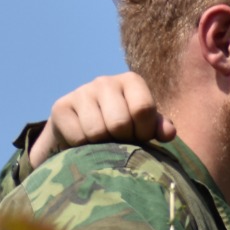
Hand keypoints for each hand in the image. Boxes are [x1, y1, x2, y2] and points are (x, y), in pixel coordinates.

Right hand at [27, 72, 175, 165]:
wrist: (80, 132)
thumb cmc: (121, 130)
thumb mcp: (142, 127)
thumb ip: (158, 128)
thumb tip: (169, 133)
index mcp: (130, 81)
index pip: (143, 108)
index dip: (143, 131)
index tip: (139, 137)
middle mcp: (105, 81)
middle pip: (119, 122)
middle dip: (122, 140)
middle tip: (118, 141)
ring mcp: (81, 92)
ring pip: (97, 131)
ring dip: (102, 145)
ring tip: (102, 142)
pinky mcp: (61, 107)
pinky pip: (78, 137)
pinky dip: (83, 147)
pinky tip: (84, 142)